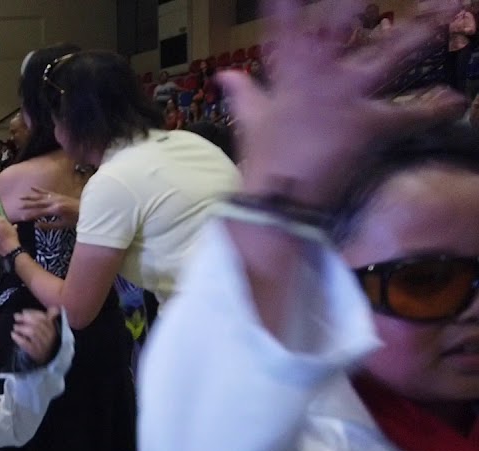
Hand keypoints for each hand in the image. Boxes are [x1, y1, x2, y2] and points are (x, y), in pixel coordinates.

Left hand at [10, 308, 60, 364]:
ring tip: (15, 327)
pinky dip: (18, 338)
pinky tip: (13, 334)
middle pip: (37, 325)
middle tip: (16, 317)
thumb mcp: (48, 329)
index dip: (33, 313)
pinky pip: (26, 344)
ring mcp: (43, 346)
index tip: (23, 312)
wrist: (45, 360)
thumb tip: (55, 308)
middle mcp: (50, 337)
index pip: (44, 318)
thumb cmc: (44, 341)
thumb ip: (49, 317)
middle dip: (25, 319)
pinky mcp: (35, 353)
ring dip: (21, 328)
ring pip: (33, 333)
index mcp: (53, 328)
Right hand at [20, 187, 78, 225]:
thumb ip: (48, 225)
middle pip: (38, 203)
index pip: (39, 213)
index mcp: (55, 210)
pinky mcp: (58, 195)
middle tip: (18, 206)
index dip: (30, 215)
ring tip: (21, 196)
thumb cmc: (75, 220)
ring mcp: (56, 197)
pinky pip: (46, 192)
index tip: (22, 217)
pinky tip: (32, 187)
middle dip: (28, 205)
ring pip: (40, 196)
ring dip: (30, 196)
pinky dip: (39, 190)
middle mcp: (54, 201)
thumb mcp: (62, 225)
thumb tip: (36, 225)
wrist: (87, 209)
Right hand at [220, 0, 463, 206]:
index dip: (284, 11)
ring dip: (417, 34)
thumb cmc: (263, 161)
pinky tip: (456, 101)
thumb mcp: (252, 121)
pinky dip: (434, 109)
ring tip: (444, 11)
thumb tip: (226, 74)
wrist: (278, 199)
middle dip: (353, 7)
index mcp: (290, 77)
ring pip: (389, 58)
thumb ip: (243, 93)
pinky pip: (409, 114)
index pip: (284, 33)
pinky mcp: (370, 124)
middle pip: (342, 32)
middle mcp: (320, 79)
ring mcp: (347, 98)